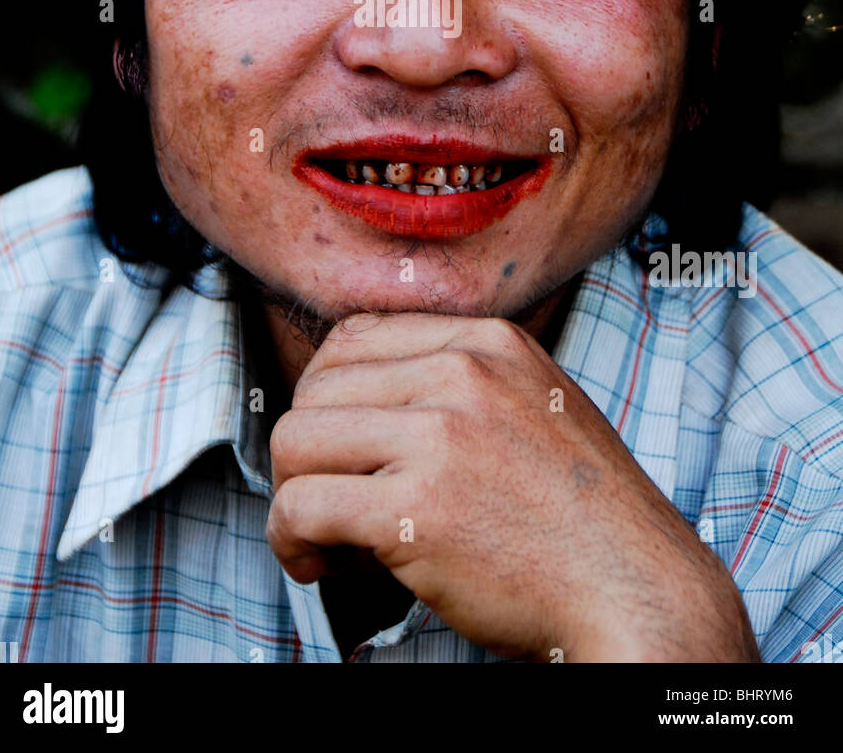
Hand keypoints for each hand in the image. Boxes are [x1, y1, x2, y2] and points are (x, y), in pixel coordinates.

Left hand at [266, 313, 759, 661]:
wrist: (638, 592)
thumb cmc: (579, 516)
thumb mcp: (533, 406)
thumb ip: (459, 385)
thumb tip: (355, 402)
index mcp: (487, 343)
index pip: (352, 337)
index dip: (326, 396)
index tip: (340, 450)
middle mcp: (462, 374)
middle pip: (316, 387)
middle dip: (307, 451)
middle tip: (330, 504)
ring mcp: (440, 438)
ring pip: (294, 439)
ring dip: (293, 493)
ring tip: (324, 537)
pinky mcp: (417, 509)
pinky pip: (301, 506)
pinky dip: (291, 540)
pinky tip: (321, 563)